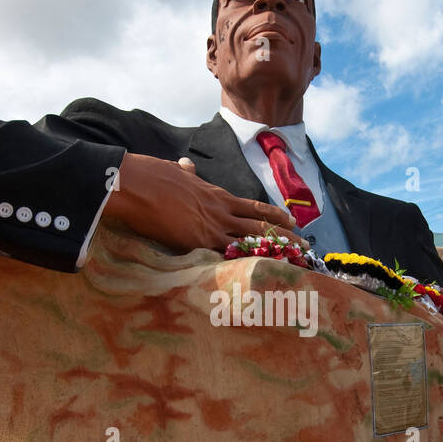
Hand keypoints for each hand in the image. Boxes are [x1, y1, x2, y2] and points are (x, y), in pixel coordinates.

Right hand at [103, 153, 300, 251]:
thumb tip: (186, 166)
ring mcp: (210, 227)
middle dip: (286, 237)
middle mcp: (220, 211)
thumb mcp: (174, 172)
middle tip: (307, 247)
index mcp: (216, 195)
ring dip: (274, 253)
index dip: (274, 216)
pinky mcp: (196, 241)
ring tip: (295, 263)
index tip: (292, 222)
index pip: (253, 208)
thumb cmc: (150, 176)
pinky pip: (225, 257)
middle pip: (261, 226)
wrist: (135, 183)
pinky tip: (261, 275)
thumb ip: (185, 174)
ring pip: (251, 242)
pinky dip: (243, 266)